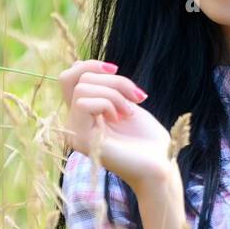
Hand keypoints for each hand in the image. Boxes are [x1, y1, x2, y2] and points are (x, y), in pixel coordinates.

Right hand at [57, 57, 174, 189]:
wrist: (159, 164)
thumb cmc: (147, 138)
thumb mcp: (124, 102)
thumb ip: (104, 87)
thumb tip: (83, 64)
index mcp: (82, 115)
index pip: (69, 78)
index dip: (90, 65)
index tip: (116, 69)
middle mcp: (73, 124)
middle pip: (78, 79)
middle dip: (113, 80)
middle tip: (136, 97)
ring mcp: (74, 133)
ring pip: (82, 88)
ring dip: (114, 93)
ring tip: (129, 111)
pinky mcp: (80, 139)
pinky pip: (84, 102)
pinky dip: (109, 103)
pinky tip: (122, 118)